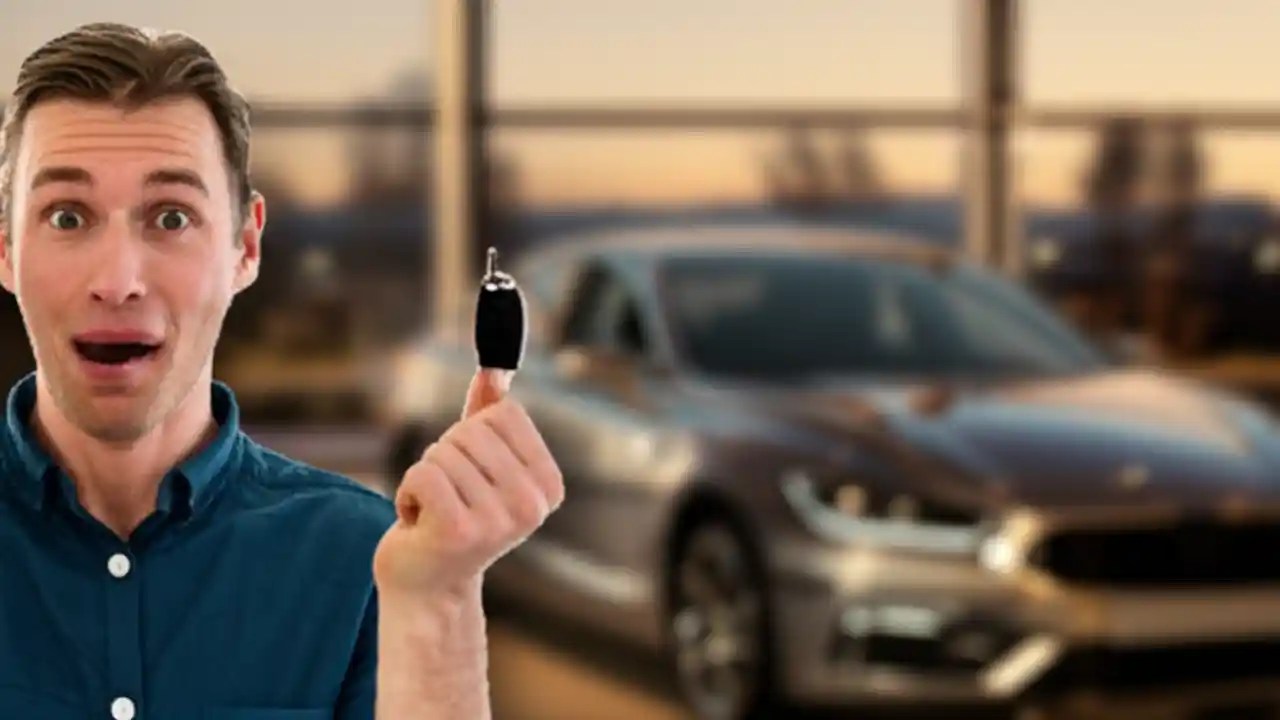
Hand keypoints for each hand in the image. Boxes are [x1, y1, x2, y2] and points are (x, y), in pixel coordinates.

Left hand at [373, 369, 564, 601]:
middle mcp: (532, 505)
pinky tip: (418, 522)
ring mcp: (498, 521)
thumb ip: (487, 418)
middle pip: (471, 430)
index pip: (505, 413)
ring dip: (424, 477)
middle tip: (448, 497)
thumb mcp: (476, 465)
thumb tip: (494, 372)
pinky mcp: (459, 531)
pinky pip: (422, 473)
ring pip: (442, 451)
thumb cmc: (451, 519)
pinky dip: (407, 492)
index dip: (473, 434)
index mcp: (548, 486)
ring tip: (433, 512)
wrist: (427, 588)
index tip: (470, 474)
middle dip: (445, 455)